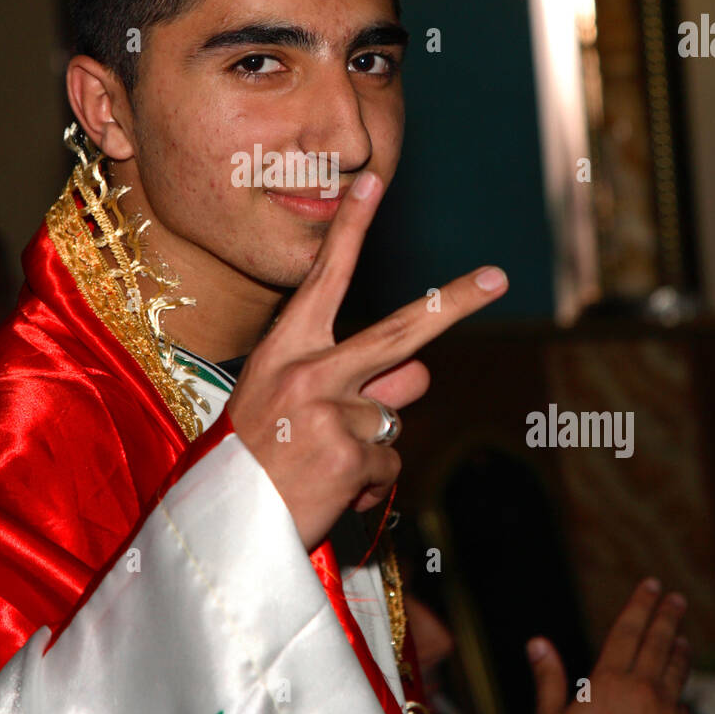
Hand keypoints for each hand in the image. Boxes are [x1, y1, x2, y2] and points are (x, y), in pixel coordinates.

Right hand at [226, 170, 508, 550]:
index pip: (323, 279)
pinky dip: (366, 488)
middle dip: (457, 300)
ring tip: (321, 468)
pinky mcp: (351, 454)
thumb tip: (422, 371)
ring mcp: (332, 410)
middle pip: (403, 330)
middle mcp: (309, 370)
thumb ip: (351, 383)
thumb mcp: (283, 408)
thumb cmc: (245, 465)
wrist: (217, 530)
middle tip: (498, 276)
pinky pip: (389, 468)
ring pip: (394, 419)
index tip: (374, 183)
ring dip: (371, 448)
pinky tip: (326, 496)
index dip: (351, 230)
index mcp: (283, 350)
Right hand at [527, 578, 693, 713]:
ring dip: (679, 651)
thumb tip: (537, 643)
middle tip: (676, 599)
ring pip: (676, 672)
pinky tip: (677, 696)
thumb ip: (548, 679)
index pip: (628, 631)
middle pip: (658, 643)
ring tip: (682, 639)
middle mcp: (642, 691)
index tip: (651, 585)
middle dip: (667, 617)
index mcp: (609, 682)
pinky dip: (678, 698)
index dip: (640, 605)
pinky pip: (682, 711)